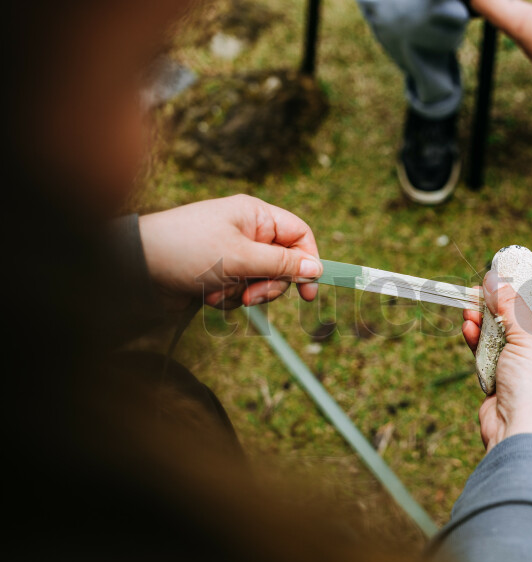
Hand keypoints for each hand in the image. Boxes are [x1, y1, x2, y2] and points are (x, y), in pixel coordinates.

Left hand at [139, 194, 320, 310]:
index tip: (309, 291)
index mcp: (255, 215)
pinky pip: (241, 292)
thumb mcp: (240, 258)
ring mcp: (233, 253)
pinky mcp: (219, 273)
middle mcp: (247, 231)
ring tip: (218, 291)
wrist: (135, 268)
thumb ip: (282, 265)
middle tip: (252, 296)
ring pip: (261, 283)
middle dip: (269, 286)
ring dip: (244, 294)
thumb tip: (317, 269)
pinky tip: (206, 294)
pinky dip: (228, 298)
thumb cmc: (186, 250)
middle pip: (283, 265)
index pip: (299, 235)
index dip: (308, 262)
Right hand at [462, 271, 531, 451]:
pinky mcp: (503, 386)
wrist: (522, 437)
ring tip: (469, 307)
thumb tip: (497, 279)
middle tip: (479, 289)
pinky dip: (478, 344)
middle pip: (520, 325)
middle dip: (498, 308)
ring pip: (501, 341)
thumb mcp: (528, 338)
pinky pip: (489, 358)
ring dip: (484, 325)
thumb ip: (510, 308)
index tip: (503, 277)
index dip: (523, 294)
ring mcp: (525, 375)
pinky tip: (468, 328)